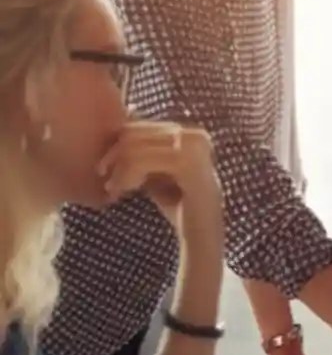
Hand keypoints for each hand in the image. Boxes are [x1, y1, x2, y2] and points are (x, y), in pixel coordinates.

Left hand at [99, 121, 221, 235]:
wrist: (201, 236)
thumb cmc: (178, 206)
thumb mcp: (158, 172)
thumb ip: (145, 150)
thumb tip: (124, 118)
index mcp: (193, 134)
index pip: (141, 126)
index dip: (117, 146)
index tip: (108, 171)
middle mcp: (196, 136)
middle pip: (135, 133)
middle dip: (114, 157)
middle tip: (109, 183)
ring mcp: (194, 149)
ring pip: (134, 147)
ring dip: (118, 171)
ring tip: (115, 190)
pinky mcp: (188, 165)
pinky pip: (141, 161)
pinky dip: (125, 177)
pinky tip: (123, 192)